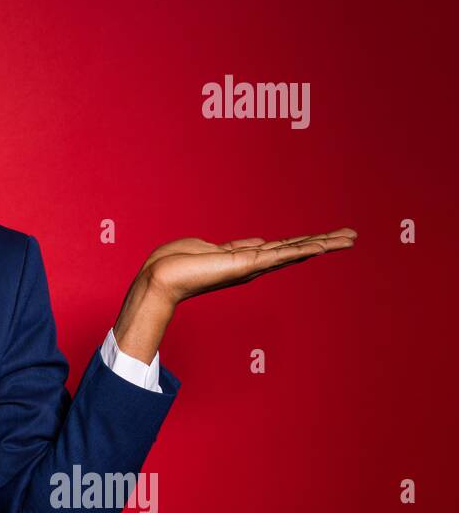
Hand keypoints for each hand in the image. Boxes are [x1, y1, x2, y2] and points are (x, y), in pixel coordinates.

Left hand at [141, 227, 357, 305]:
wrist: (160, 277)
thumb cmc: (176, 263)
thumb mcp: (212, 248)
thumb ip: (236, 246)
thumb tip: (256, 242)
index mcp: (245, 258)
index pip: (281, 248)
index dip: (304, 242)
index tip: (326, 238)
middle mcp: (253, 264)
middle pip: (295, 250)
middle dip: (323, 242)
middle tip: (351, 236)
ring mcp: (252, 266)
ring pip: (294, 252)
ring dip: (323, 244)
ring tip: (349, 238)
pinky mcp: (247, 265)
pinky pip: (280, 255)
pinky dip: (303, 250)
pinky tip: (323, 246)